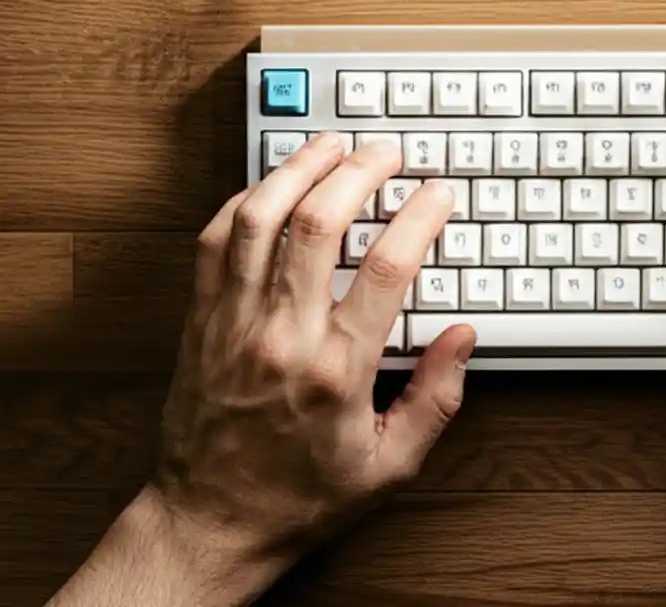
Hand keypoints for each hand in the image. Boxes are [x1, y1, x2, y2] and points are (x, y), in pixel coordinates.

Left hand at [144, 133, 471, 600]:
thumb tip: (462, 338)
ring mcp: (234, 322)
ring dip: (297, 171)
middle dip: (359, 173)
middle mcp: (283, 335)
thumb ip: (436, 398)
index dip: (420, 216)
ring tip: (329, 146)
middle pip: (320, 224)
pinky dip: (243, 203)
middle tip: (385, 153)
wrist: (211, 522)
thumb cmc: (300, 496)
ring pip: (260, 220)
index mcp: (338, 369)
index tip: (437, 193)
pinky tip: (270, 187)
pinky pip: (214, 242)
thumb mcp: (390, 465)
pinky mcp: (201, 321)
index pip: (389, 266)